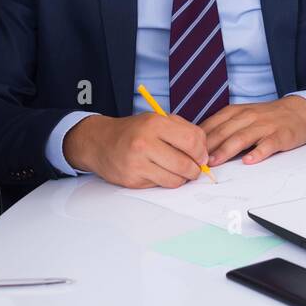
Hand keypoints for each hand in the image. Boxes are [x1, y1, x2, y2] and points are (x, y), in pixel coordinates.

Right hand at [63, 112, 208, 187]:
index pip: (192, 140)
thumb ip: (182, 131)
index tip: (201, 156)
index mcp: (155, 123)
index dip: (202, 152)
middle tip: (193, 168)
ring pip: (175, 180)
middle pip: (186, 164)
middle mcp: (145, 142)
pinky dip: (165, 181)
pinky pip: (160, 186)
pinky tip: (159, 172)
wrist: (100, 142)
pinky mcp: (132, 179)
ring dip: (181, 178)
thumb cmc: (134, 131)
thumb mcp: (157, 120)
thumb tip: (204, 152)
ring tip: (176, 170)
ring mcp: (137, 163)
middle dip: (195, 169)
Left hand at [200, 96, 305, 166]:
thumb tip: (197, 144)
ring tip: (215, 162)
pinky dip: (258, 153)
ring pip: (242, 137)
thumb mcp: (242, 116)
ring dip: (226, 150)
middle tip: (195, 161)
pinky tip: (249, 161)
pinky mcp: (280, 136)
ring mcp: (264, 126)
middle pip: (224, 131)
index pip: (213, 124)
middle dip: (208, 147)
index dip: (198, 139)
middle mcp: (248, 117)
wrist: (299, 111)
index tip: (186, 151)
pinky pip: (267, 145)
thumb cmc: (266, 117)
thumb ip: (223, 127)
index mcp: (236, 112)